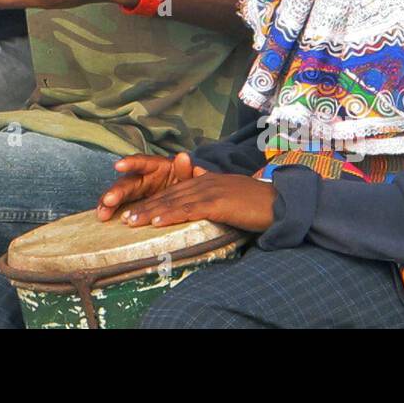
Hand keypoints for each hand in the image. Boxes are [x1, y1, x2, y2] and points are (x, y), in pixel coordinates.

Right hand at [97, 152, 200, 220]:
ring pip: (119, 194)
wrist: (187, 194)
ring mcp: (136, 190)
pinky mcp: (134, 202)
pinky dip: (111, 209)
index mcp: (155, 166)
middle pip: (127, 182)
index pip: (142, 163)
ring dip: (109, 202)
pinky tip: (102, 215)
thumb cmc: (186, 181)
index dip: (130, 164)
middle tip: (108, 200)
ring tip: (102, 213)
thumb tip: (183, 157)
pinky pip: (119, 205)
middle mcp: (142, 176)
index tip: (118, 165)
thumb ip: (185, 169)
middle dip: (117, 191)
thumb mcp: (188, 175)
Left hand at [119, 171, 277, 231]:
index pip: (173, 191)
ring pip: (173, 202)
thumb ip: (213, 197)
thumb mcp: (229, 196)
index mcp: (205, 180)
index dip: (153, 201)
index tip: (135, 210)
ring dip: (150, 212)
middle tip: (124, 218)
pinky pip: (187, 210)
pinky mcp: (216, 203)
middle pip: (168, 196)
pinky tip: (155, 222)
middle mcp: (203, 182)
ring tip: (131, 222)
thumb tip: (200, 203)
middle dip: (145, 207)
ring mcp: (209, 191)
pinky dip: (169, 215)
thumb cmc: (256, 203)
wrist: (279, 202)